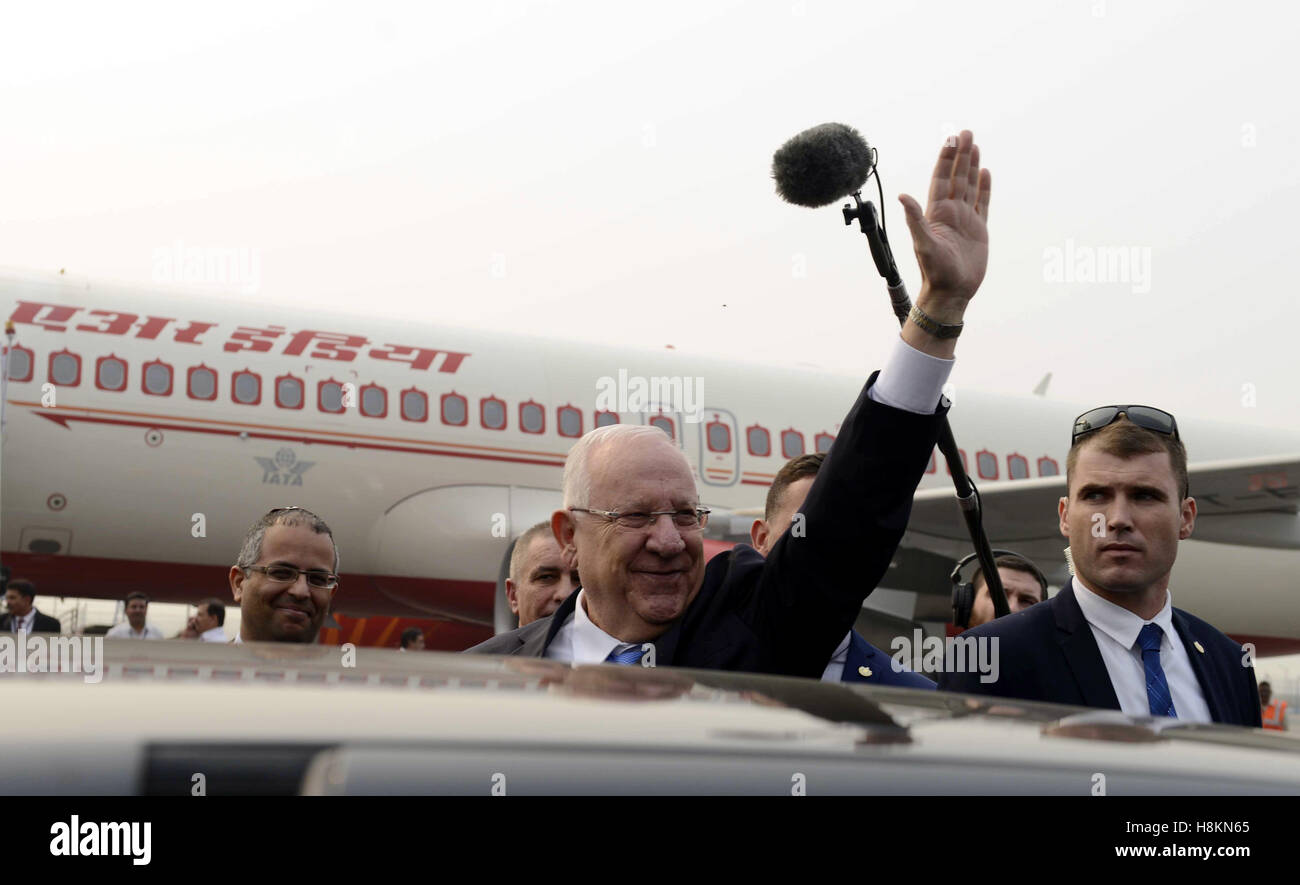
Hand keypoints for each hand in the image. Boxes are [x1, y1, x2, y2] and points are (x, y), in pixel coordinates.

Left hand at [898, 130, 990, 319]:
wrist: (952, 292)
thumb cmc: (935, 272)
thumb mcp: (924, 244)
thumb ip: (914, 219)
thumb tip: (902, 195)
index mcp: (936, 213)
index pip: (941, 179)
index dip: (946, 159)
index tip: (951, 139)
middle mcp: (950, 212)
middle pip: (956, 177)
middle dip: (960, 155)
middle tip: (965, 132)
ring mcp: (965, 219)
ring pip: (969, 186)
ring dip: (971, 166)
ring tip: (974, 145)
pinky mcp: (978, 229)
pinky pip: (982, 203)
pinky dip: (984, 187)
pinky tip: (985, 173)